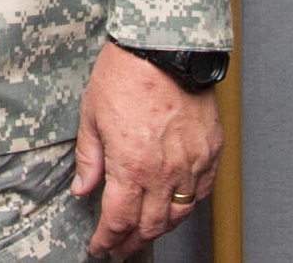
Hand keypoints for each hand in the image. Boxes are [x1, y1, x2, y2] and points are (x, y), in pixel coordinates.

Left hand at [73, 41, 223, 258]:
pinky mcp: (210, 153)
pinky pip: (201, 193)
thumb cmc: (126, 75)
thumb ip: (88, 159)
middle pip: (150, 225)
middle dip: (132, 242)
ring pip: (178, 214)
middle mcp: (164, 172)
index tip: (100, 248)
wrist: (163, 49)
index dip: (107, 240)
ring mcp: (191, 164)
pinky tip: (175, 208)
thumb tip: (82, 188)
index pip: (118, 219)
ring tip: (144, 233)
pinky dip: (187, 207)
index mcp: (130, 166)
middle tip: (120, 248)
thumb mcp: (91, 116)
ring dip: (159, 229)